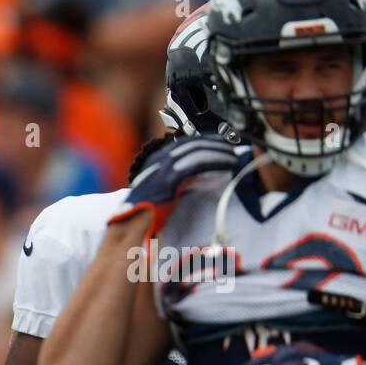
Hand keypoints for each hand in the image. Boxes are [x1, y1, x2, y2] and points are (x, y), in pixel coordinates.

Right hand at [112, 135, 241, 236]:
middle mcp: (158, 159)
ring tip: (235, 156)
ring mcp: (162, 167)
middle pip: (193, 142)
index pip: (186, 142)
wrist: (129, 224)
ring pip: (198, 150)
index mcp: (156, 161)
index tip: (223, 143)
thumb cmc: (144, 213)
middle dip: (216, 142)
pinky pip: (199, 163)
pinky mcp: (169, 178)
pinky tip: (229, 164)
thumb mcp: (161, 191)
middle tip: (234, 146)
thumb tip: (194, 179)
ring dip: (220, 151)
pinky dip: (217, 162)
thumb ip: (175, 182)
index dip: (207, 140)